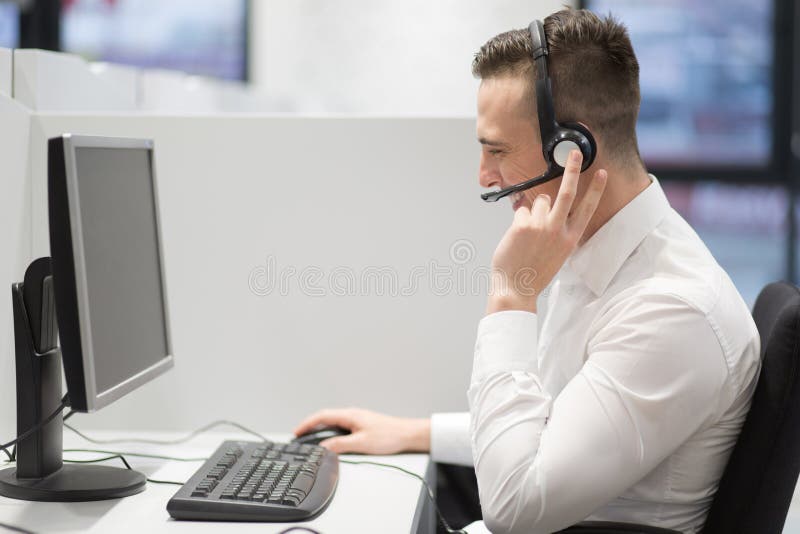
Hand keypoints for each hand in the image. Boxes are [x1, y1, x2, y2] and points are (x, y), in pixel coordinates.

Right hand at [293, 407, 430, 454]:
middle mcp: (352, 415)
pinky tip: (331, 441)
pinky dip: (330, 432)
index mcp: (349, 415)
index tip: (296, 432)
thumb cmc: (389, 435)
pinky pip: (340, 427)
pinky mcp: (362, 426)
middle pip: (325, 418)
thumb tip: (324, 448)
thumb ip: (340, 445)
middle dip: (310, 426)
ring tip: (311, 441)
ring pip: (333, 422)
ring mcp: (357, 419)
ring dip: (320, 430)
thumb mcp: (361, 443)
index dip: (306, 424)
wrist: (407, 434)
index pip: (321, 416)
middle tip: (300, 437)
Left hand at [488, 150, 606, 313]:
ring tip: (528, 232)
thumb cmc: (535, 270)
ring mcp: (540, 226)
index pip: (587, 208)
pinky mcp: (522, 225)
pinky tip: (517, 237)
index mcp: (570, 238)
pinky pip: (521, 210)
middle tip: (574, 154)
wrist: (517, 287)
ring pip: (539, 201)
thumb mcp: (556, 252)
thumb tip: (546, 206)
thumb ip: (556, 230)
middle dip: (572, 170)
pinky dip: (518, 219)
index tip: (601, 173)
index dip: (595, 189)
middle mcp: (558, 230)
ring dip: (533, 209)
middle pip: (567, 192)